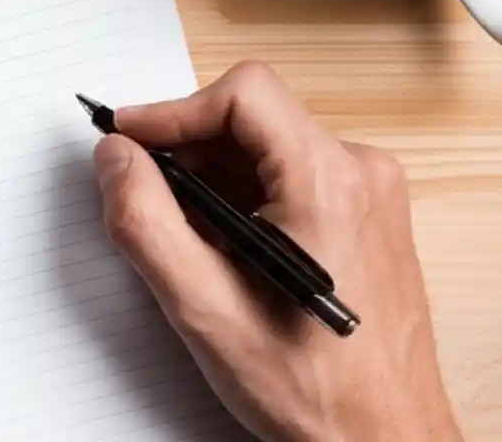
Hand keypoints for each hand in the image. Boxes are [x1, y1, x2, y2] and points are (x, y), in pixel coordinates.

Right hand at [92, 62, 461, 441]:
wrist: (384, 440)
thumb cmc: (316, 389)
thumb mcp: (204, 309)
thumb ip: (146, 222)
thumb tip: (117, 159)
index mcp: (329, 182)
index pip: (242, 94)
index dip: (174, 110)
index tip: (130, 139)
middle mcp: (361, 174)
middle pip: (252, 117)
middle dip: (189, 150)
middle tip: (147, 196)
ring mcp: (370, 193)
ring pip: (268, 148)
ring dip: (215, 178)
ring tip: (189, 240)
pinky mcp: (367, 215)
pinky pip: (291, 176)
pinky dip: (245, 198)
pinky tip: (227, 252)